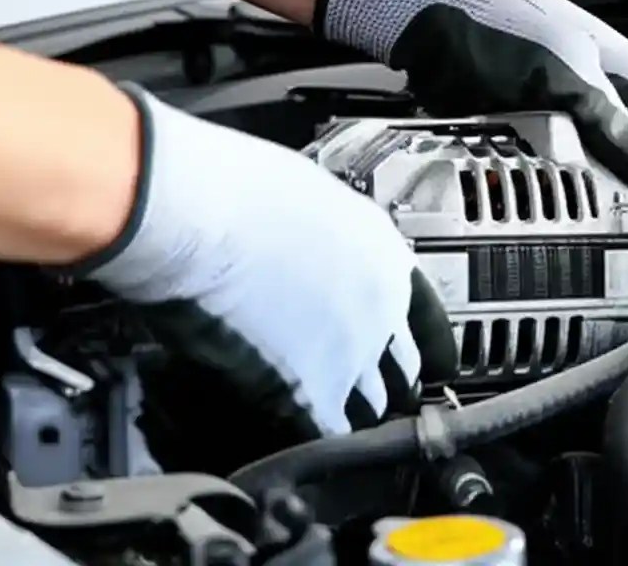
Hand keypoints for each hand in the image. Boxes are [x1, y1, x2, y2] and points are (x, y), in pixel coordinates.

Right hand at [74, 84, 457, 446]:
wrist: (195, 211)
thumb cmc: (231, 189)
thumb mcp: (311, 202)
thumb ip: (330, 244)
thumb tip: (315, 259)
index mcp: (385, 257)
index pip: (432, 322)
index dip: (426, 348)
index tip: (427, 364)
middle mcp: (381, 307)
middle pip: (401, 372)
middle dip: (384, 385)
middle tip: (365, 393)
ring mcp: (352, 354)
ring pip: (370, 409)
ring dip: (350, 415)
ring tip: (326, 417)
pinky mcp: (310, 391)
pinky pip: (328, 434)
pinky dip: (315, 438)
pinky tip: (297, 434)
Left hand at [315, 0, 627, 296]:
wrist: (438, 22)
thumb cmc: (507, 28)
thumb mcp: (564, 78)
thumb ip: (611, 126)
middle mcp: (620, 111)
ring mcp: (583, 128)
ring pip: (615, 193)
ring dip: (619, 231)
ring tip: (623, 275)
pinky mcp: (547, 143)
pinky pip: (573, 192)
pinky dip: (575, 219)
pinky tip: (572, 244)